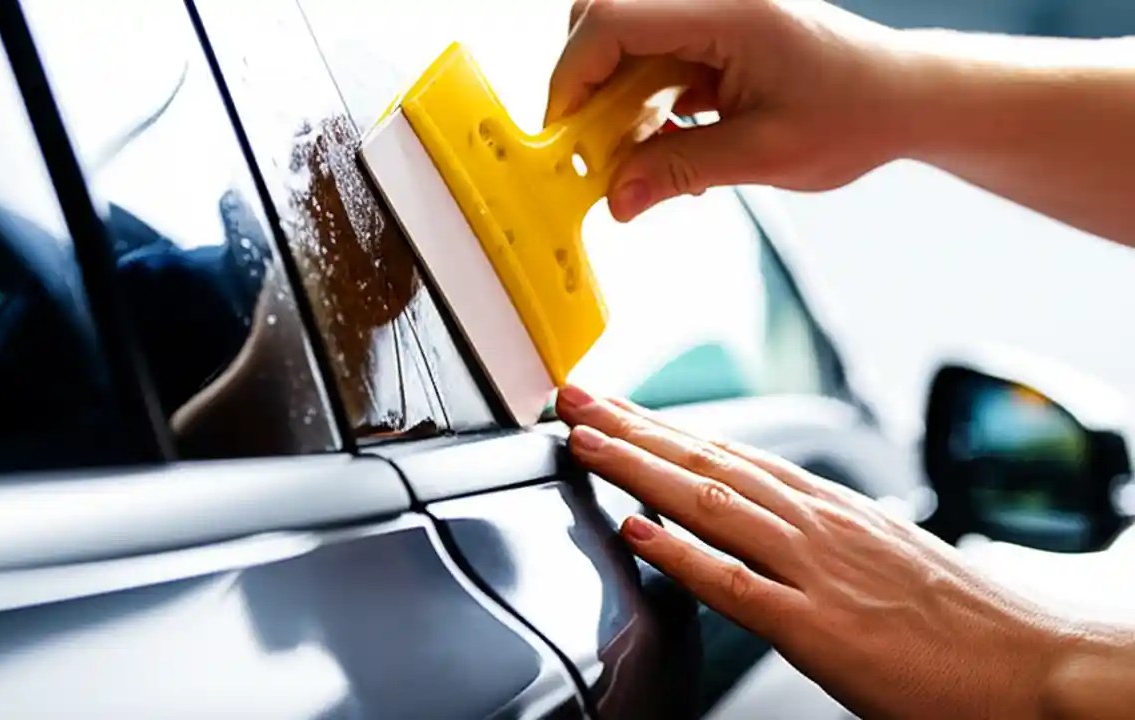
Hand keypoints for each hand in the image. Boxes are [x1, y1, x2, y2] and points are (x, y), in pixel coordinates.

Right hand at [546, 0, 910, 221]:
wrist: (904, 97)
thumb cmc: (856, 113)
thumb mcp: (765, 155)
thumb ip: (681, 171)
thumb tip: (616, 197)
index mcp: (729, 11)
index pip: (615, 19)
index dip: (572, 74)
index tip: (563, 132)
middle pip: (606, 16)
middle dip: (583, 83)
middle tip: (589, 144)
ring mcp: (712, 14)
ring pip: (625, 41)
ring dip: (615, 101)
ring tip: (636, 156)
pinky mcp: (713, 35)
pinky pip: (653, 59)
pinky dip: (643, 104)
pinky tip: (666, 145)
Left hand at [555, 385, 1096, 718]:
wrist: (1034, 668)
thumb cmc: (962, 620)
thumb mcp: (883, 552)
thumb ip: (822, 532)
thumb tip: (775, 514)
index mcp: (831, 507)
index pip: (729, 451)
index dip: (663, 426)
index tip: (614, 405)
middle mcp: (818, 525)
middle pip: (708, 462)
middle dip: (632, 427)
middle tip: (574, 398)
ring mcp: (816, 572)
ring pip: (711, 504)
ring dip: (639, 469)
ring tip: (584, 443)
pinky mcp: (819, 629)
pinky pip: (737, 584)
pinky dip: (681, 553)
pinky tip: (637, 530)